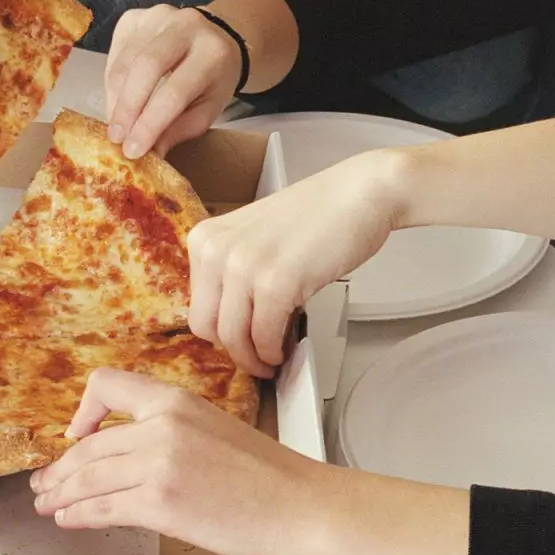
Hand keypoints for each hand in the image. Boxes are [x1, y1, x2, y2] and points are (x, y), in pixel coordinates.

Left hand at [31, 369, 326, 554]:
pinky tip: (71, 519)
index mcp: (175, 400)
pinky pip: (103, 508)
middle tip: (45, 482)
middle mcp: (162, 426)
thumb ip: (167, 430)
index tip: (74, 433)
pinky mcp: (160, 503)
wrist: (298, 505)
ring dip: (62, 495)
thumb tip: (125, 450)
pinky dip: (79, 515)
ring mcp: (158, 465)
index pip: (106, 385)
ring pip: (89, 478)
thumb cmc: (266, 475)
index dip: (82, 411)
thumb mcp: (211, 427)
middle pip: (89, 445)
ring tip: (49, 504)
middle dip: (60, 469)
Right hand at [105, 4, 242, 159]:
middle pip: (146, 66)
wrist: (215, 36)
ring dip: (116, 97)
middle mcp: (186, 25)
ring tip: (116, 123)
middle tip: (116, 137)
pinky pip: (115, 52)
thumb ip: (180, 129)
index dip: (150, 123)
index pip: (175, 91)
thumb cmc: (213, 78)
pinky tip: (117, 98)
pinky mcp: (135, 16)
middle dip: (127, 107)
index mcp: (212, 53)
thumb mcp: (209, 107)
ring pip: (126, 59)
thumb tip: (150, 152)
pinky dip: (111, 80)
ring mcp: (157, 15)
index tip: (133, 150)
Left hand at [187, 150, 406, 374]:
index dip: (219, 331)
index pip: (196, 305)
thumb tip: (233, 324)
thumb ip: (234, 273)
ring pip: (232, 337)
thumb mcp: (254, 239)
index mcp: (205, 239)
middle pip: (206, 325)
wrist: (358, 194)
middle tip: (256, 358)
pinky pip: (264, 336)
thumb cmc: (316, 216)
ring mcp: (243, 266)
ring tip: (272, 360)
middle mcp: (215, 250)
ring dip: (254, 358)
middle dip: (233, 350)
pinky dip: (274, 351)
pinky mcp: (275, 283)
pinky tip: (285, 348)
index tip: (240, 341)